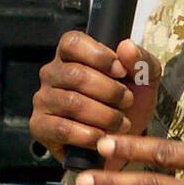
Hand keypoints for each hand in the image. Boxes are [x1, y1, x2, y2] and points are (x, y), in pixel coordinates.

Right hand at [30, 31, 161, 169]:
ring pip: (71, 102)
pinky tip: (102, 137)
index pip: (72, 43)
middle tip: (127, 101)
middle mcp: (52, 73)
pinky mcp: (40, 126)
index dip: (98, 56)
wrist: (122, 141)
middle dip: (109, 90)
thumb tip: (126, 47)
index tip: (121, 71)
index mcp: (71, 54)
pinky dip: (88, 135)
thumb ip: (140, 60)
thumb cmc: (127, 103)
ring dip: (103, 115)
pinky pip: (61, 128)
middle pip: (75, 74)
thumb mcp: (144, 78)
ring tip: (121, 123)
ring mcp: (43, 99)